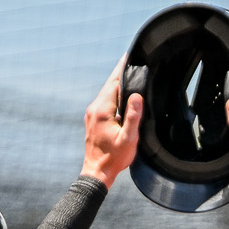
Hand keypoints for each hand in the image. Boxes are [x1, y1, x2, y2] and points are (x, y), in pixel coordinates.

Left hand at [82, 58, 143, 186]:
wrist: (97, 173)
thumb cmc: (114, 158)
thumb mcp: (128, 139)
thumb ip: (132, 117)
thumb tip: (136, 96)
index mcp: (102, 110)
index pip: (113, 83)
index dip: (123, 69)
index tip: (129, 55)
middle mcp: (94, 109)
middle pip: (109, 84)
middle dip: (120, 72)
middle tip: (131, 59)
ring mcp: (92, 114)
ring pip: (106, 92)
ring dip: (117, 83)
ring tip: (129, 72)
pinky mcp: (93, 120)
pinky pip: (104, 101)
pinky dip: (114, 94)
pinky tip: (122, 94)